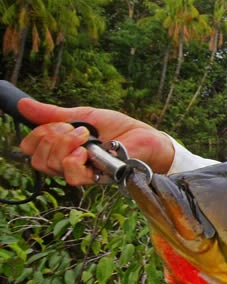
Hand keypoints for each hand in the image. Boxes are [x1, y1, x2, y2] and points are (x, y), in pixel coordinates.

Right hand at [17, 99, 174, 185]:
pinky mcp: (96, 178)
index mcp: (62, 148)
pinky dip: (74, 159)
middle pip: (38, 159)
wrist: (147, 137)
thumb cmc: (119, 128)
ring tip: (86, 136)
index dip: (36, 135)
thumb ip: (54, 114)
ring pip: (51, 166)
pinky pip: (71, 176)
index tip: (59, 123)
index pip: (30, 149)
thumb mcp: (84, 115)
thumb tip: (23, 104)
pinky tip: (86, 151)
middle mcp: (68, 163)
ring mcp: (82, 172)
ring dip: (64, 144)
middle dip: (51, 137)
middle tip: (79, 129)